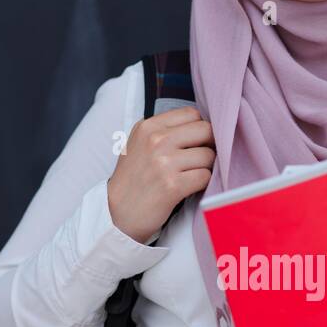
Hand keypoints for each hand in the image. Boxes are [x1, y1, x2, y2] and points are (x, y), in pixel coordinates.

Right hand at [107, 106, 215, 243]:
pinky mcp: (173, 185)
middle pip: (205, 130)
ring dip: (206, 167)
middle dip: (209, 145)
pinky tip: (190, 187)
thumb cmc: (134, 178)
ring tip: (192, 175)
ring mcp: (164, 162)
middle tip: (201, 158)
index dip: (200, 128)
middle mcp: (156, 140)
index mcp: (148, 127)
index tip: (197, 142)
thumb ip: (165, 131)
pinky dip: (203, 183)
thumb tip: (202, 127)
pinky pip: (205, 176)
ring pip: (208, 155)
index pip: (192, 114)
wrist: (118, 212)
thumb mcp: (140, 144)